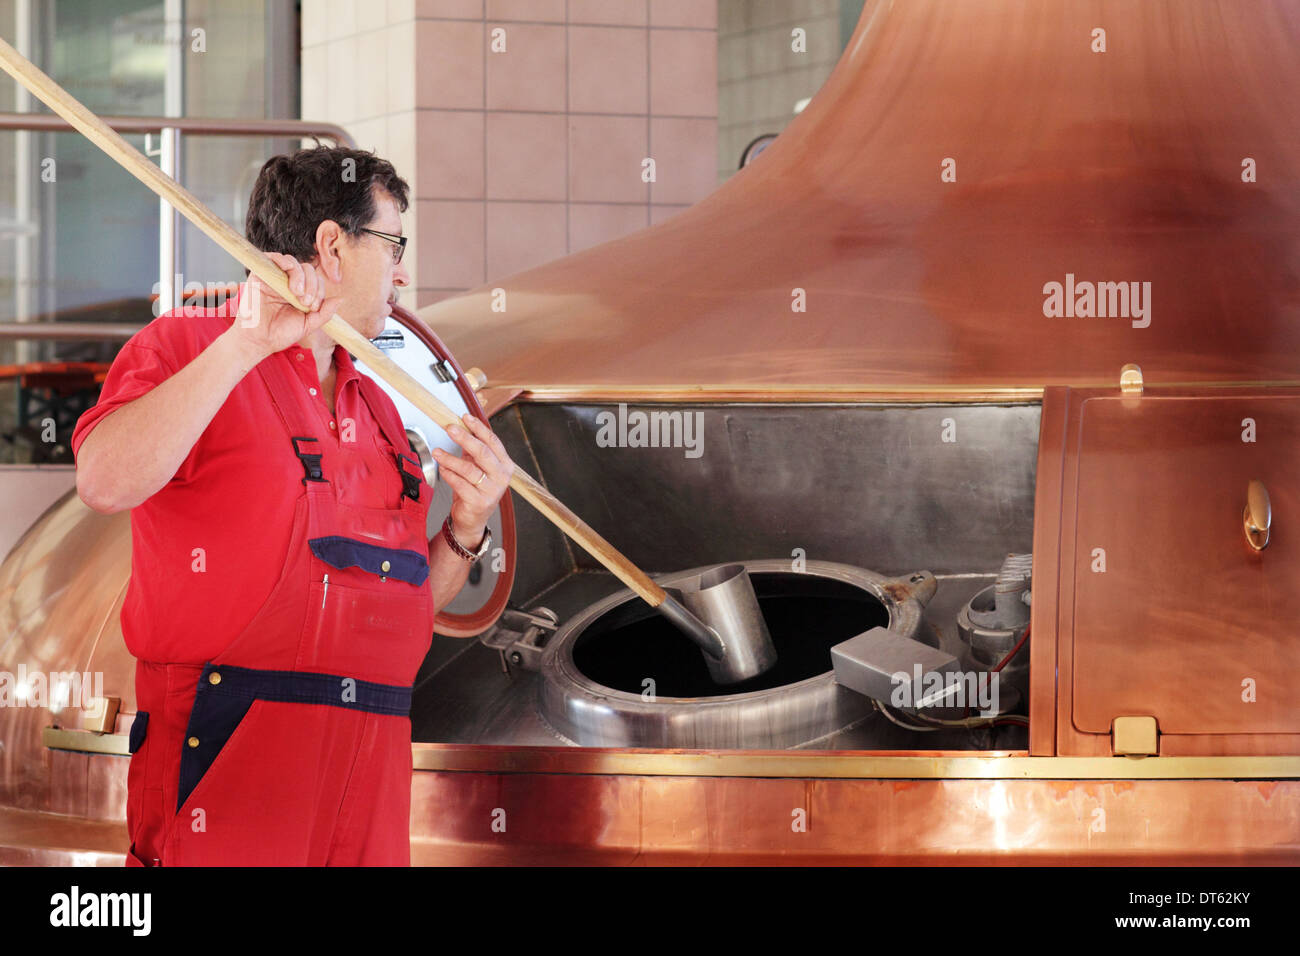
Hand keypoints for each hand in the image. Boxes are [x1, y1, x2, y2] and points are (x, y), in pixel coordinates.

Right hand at [225, 253, 342, 362]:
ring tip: (297, 293)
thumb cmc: (281, 333)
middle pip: (307, 270)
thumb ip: (324, 313)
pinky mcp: (261, 274)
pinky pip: (273, 257)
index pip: (316, 281)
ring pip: (293, 263)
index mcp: (300, 293)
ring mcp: (275, 277)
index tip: (313, 307)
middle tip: (305, 302)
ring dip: (300, 276)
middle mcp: (288, 283)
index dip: (319, 290)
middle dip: (312, 284)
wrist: (258, 340)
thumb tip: (340, 300)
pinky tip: (288, 271)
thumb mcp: (308, 324)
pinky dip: (283, 261)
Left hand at [432, 413, 512, 545]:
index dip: (478, 428)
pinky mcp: (478, 502)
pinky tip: (442, 469)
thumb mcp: (477, 466)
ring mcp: (491, 491)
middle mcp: (501, 477)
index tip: (464, 417)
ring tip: (437, 452)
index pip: (493, 442)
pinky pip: (460, 484)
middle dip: (465, 438)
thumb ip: (472, 449)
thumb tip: (461, 426)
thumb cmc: (475, 489)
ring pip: (469, 469)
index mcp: (504, 465)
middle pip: (483, 452)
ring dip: (450, 458)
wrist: (473, 519)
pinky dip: (449, 474)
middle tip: (450, 428)